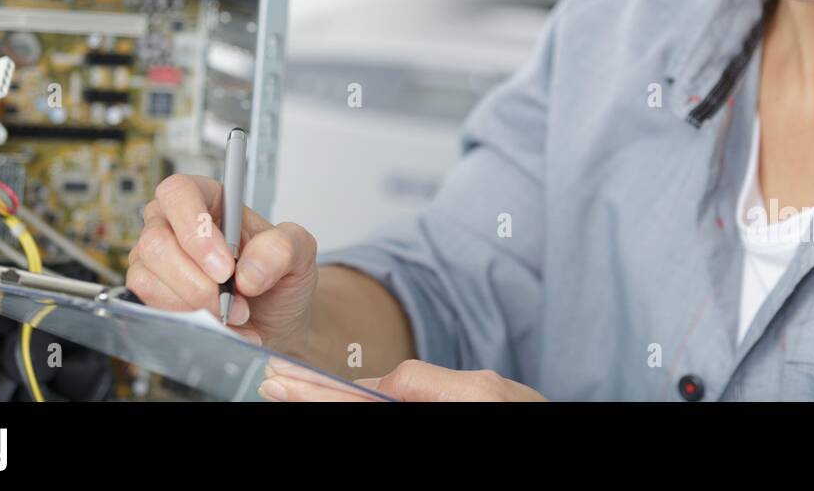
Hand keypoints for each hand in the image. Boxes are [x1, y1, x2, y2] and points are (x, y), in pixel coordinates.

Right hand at [126, 173, 318, 356]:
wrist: (273, 322)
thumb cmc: (278, 278)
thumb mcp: (300, 253)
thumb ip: (282, 249)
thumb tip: (248, 272)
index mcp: (209, 199)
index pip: (179, 192)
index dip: (195, 228)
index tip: (225, 267)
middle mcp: (174, 225)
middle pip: (156, 242)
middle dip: (197, 281)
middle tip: (233, 298)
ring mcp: (156, 261)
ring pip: (148, 279)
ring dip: (196, 305)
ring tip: (234, 311)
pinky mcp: (148, 294)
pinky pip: (150, 308)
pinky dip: (188, 322)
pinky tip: (218, 324)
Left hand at [258, 358, 547, 401]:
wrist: (544, 432)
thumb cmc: (522, 419)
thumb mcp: (484, 394)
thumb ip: (427, 384)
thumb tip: (382, 382)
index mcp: (417, 416)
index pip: (354, 403)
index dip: (314, 392)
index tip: (280, 380)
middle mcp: (411, 425)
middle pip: (348, 412)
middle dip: (305, 398)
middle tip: (268, 383)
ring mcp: (416, 428)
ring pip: (360, 415)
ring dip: (321, 403)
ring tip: (281, 391)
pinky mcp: (421, 420)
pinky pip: (379, 416)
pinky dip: (352, 404)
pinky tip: (330, 399)